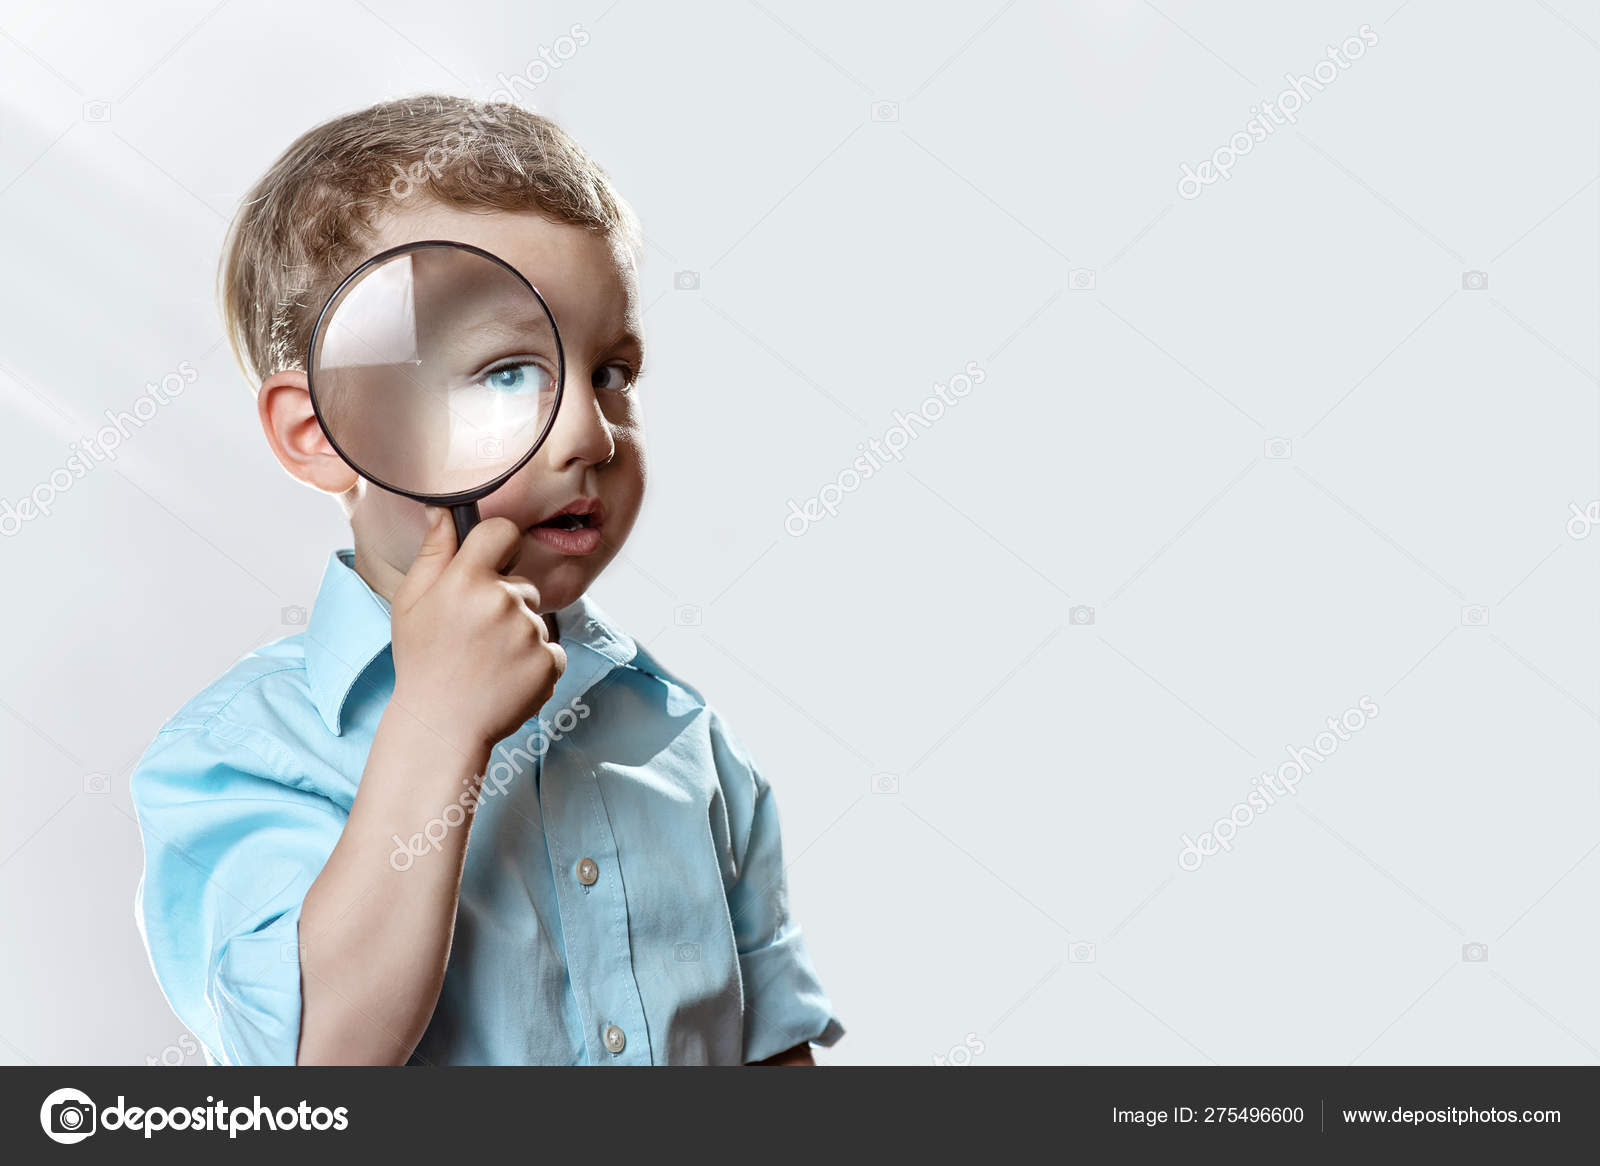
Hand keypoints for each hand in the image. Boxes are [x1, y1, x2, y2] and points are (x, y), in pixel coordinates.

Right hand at [389, 508, 565, 766]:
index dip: (498, 544)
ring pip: (536, 619)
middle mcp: (502, 600)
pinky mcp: (548, 662)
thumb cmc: (423, 662)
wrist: (442, 726)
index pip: (502, 531)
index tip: (491, 562)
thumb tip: (441, 510)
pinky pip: (551, 649)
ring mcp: (529, 632)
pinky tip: (506, 678)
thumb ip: (433, 552)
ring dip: (519, 635)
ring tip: (487, 662)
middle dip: (505, 603)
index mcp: (466, 579)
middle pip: (521, 583)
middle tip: (474, 636)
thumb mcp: (412, 603)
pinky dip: (535, 663)